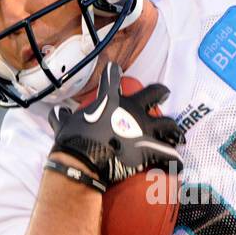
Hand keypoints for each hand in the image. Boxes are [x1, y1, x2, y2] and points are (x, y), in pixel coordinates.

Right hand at [48, 62, 183, 186]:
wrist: (82, 160)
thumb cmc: (73, 140)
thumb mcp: (63, 124)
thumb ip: (62, 117)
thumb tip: (57, 113)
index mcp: (110, 99)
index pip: (112, 77)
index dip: (113, 73)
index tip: (115, 70)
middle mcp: (132, 110)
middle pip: (155, 94)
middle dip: (161, 93)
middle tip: (164, 95)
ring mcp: (144, 129)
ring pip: (169, 124)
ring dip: (174, 130)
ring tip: (177, 135)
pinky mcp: (150, 149)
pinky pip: (168, 155)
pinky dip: (174, 161)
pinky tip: (178, 165)